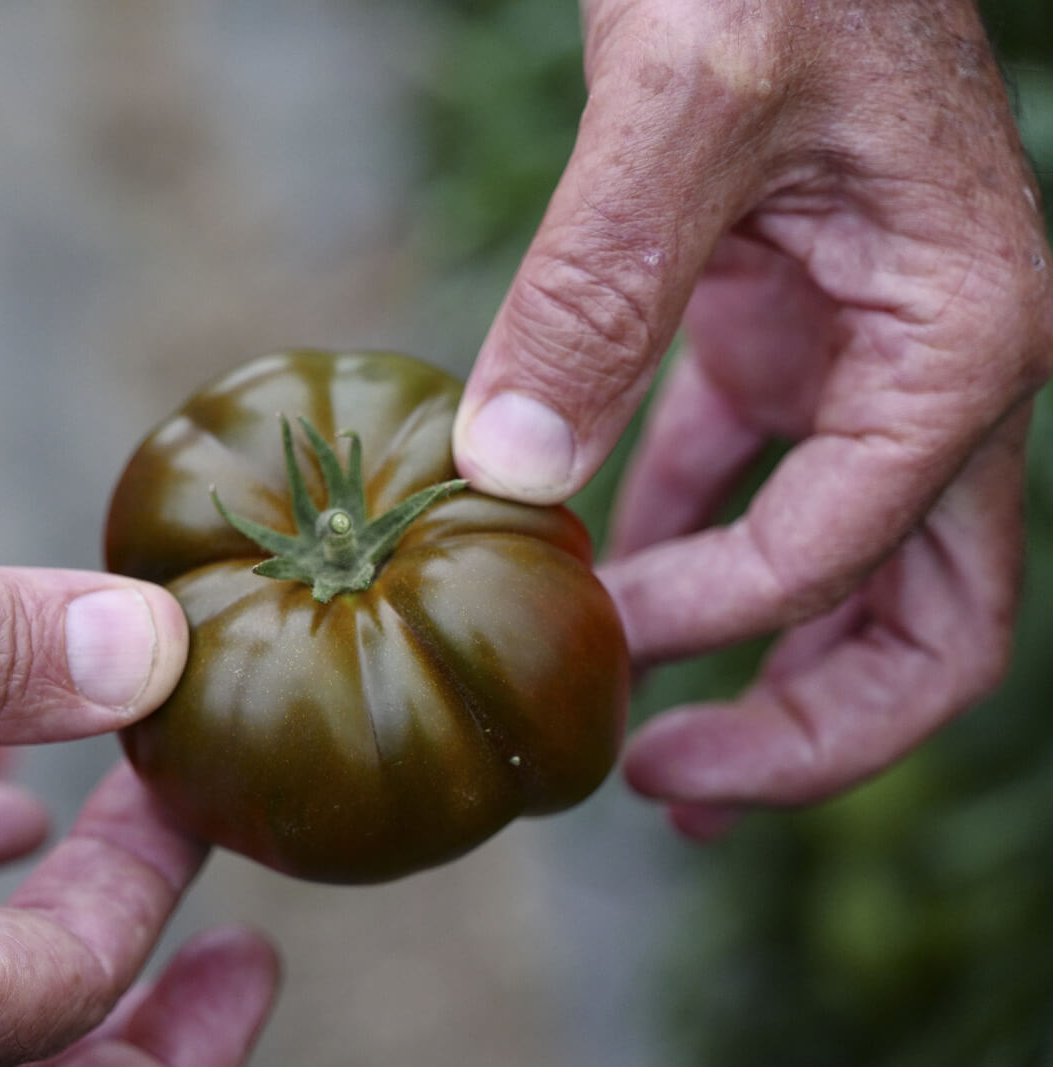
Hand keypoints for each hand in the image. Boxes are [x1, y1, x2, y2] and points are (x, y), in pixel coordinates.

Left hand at [451, 0, 1052, 834]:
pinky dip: (688, 546)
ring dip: (761, 670)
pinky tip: (608, 586)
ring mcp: (868, 359)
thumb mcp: (684, 104)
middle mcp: (943, 368)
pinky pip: (754, 479)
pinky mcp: (787, 333)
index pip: (848, 550)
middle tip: (673, 789)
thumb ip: (602, 289)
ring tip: (653, 753)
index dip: (715, 617)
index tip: (590, 631)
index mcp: (964, 337)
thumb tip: (514, 473)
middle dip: (810, 730)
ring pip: (852, 572)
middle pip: (924, 621)